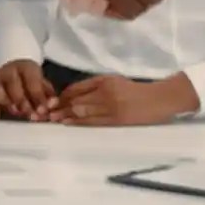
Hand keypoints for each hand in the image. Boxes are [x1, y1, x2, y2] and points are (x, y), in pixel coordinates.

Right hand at [0, 60, 57, 121]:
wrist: (0, 77)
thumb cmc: (25, 82)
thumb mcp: (39, 84)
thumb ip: (47, 94)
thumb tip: (54, 104)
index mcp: (25, 68)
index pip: (32, 80)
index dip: (38, 96)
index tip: (43, 110)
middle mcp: (9, 71)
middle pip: (14, 85)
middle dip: (24, 103)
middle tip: (32, 116)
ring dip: (9, 106)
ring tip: (18, 115)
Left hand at [47, 74, 180, 125]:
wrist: (158, 99)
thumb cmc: (136, 90)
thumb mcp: (115, 81)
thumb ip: (96, 85)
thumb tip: (75, 95)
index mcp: (104, 80)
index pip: (78, 87)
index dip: (64, 95)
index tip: (53, 101)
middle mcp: (105, 91)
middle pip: (77, 99)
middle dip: (60, 106)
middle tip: (46, 113)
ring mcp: (111, 106)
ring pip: (83, 111)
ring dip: (66, 115)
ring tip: (53, 120)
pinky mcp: (116, 120)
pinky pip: (93, 121)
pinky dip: (79, 122)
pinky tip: (69, 124)